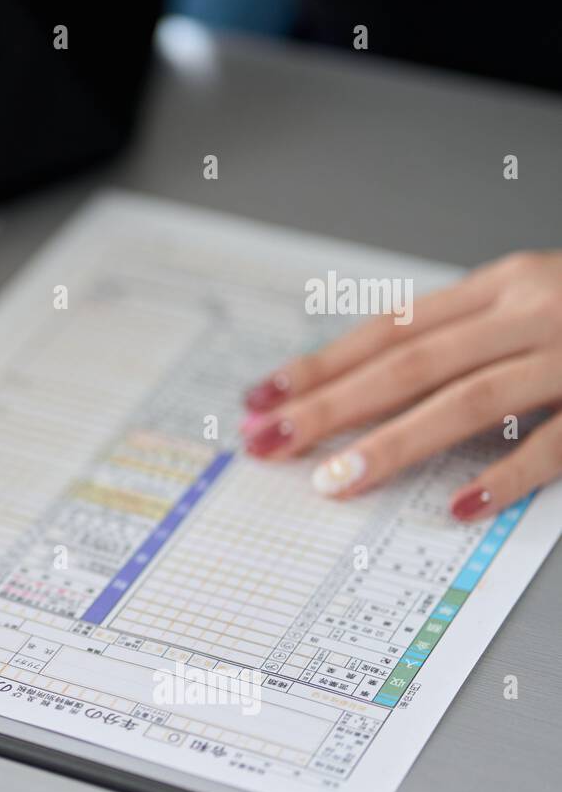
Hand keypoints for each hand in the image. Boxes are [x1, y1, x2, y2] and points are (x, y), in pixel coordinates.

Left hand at [241, 251, 561, 520]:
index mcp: (501, 286)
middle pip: (412, 363)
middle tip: (270, 442)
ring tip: (335, 480)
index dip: (321, 364)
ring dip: (395, 442)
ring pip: (469, 399)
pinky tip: (458, 506)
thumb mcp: (528, 303)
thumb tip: (363, 385)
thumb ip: (460, 334)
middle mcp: (531, 310)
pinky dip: (506, 474)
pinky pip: (560, 441)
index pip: (389, 329)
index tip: (260, 397)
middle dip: (332, 405)